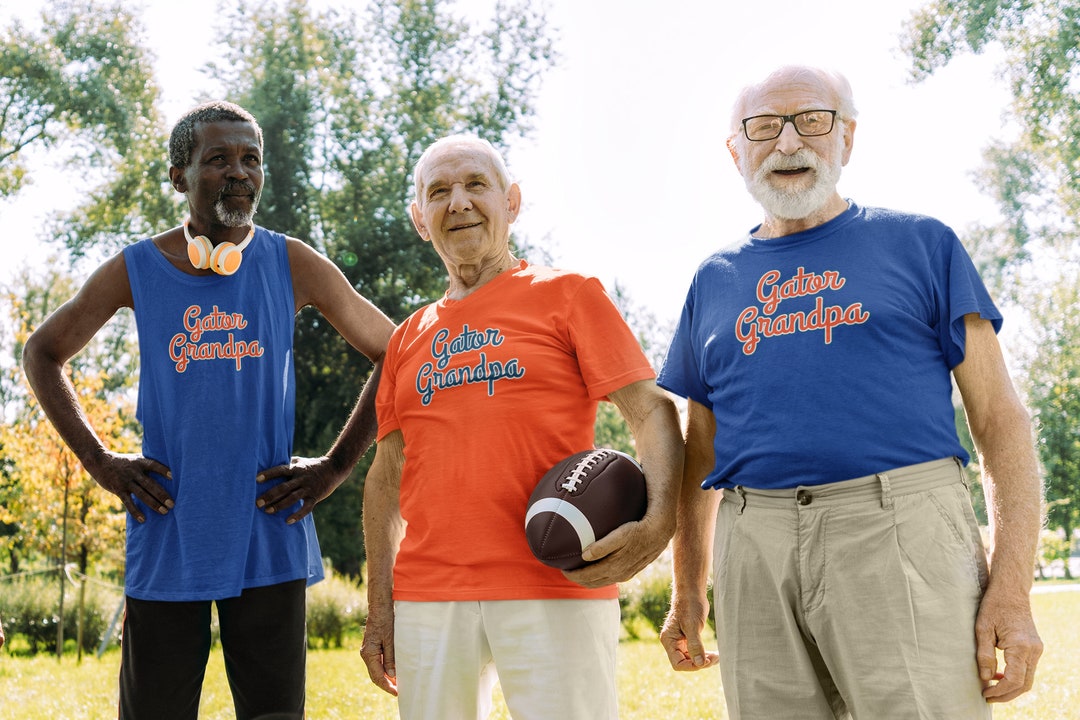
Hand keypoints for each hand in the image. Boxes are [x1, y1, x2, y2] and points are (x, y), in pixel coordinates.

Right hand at [89, 452, 173, 522]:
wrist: (100, 461)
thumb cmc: (124, 462)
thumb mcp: (136, 459)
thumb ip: (148, 465)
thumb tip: (168, 474)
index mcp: (140, 462)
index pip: (153, 465)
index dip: (162, 470)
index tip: (173, 476)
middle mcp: (134, 472)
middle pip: (150, 484)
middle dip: (162, 495)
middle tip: (172, 504)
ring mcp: (126, 482)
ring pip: (142, 494)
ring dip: (154, 504)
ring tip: (164, 512)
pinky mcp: (118, 490)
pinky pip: (128, 502)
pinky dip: (135, 511)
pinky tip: (143, 519)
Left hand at [256, 456, 348, 523]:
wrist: (334, 468)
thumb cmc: (313, 465)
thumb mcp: (300, 461)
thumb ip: (287, 464)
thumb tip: (270, 463)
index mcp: (296, 468)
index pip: (280, 470)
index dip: (269, 474)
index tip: (256, 479)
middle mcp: (301, 478)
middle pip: (284, 487)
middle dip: (270, 495)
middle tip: (258, 503)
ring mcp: (309, 488)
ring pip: (292, 498)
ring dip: (279, 505)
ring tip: (267, 511)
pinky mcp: (315, 497)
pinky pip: (306, 508)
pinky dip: (297, 515)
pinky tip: (287, 521)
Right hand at [360, 605, 397, 695]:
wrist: (379, 608)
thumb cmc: (386, 621)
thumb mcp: (390, 640)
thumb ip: (390, 658)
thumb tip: (392, 675)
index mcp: (369, 654)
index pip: (377, 676)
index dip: (387, 686)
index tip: (396, 693)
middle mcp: (366, 654)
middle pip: (375, 675)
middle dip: (386, 684)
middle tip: (398, 692)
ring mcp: (367, 651)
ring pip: (375, 670)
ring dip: (385, 678)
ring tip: (397, 684)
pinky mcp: (371, 648)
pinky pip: (376, 663)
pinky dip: (384, 670)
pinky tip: (392, 672)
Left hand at [563, 513, 674, 587]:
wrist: (659, 532)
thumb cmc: (638, 529)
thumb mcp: (620, 535)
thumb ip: (602, 546)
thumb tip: (584, 555)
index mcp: (614, 567)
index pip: (588, 577)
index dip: (574, 575)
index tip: (562, 569)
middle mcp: (619, 575)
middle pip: (593, 583)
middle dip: (578, 579)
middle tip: (566, 571)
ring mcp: (625, 574)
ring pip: (601, 582)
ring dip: (588, 579)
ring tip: (578, 571)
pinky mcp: (631, 571)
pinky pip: (610, 578)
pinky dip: (599, 576)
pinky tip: (596, 568)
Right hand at [659, 592, 718, 671]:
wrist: (692, 593)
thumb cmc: (690, 605)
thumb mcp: (693, 625)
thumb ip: (695, 645)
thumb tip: (700, 664)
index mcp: (668, 640)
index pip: (678, 663)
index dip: (692, 666)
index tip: (706, 661)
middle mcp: (672, 643)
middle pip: (684, 663)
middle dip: (700, 663)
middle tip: (716, 658)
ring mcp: (679, 641)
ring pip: (690, 659)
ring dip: (703, 660)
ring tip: (717, 656)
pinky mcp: (687, 639)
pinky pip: (694, 652)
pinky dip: (703, 654)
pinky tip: (713, 653)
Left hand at [975, 586, 1042, 701]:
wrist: (1011, 591)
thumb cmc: (993, 606)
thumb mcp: (982, 629)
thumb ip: (984, 655)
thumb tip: (986, 678)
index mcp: (1021, 647)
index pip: (1014, 680)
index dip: (1000, 691)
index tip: (985, 694)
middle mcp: (1034, 651)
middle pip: (1024, 684)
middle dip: (1006, 695)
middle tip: (988, 696)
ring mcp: (1037, 650)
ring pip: (1028, 679)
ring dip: (1011, 687)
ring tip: (991, 688)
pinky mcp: (1035, 648)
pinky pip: (1027, 669)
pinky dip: (1015, 677)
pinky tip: (999, 675)